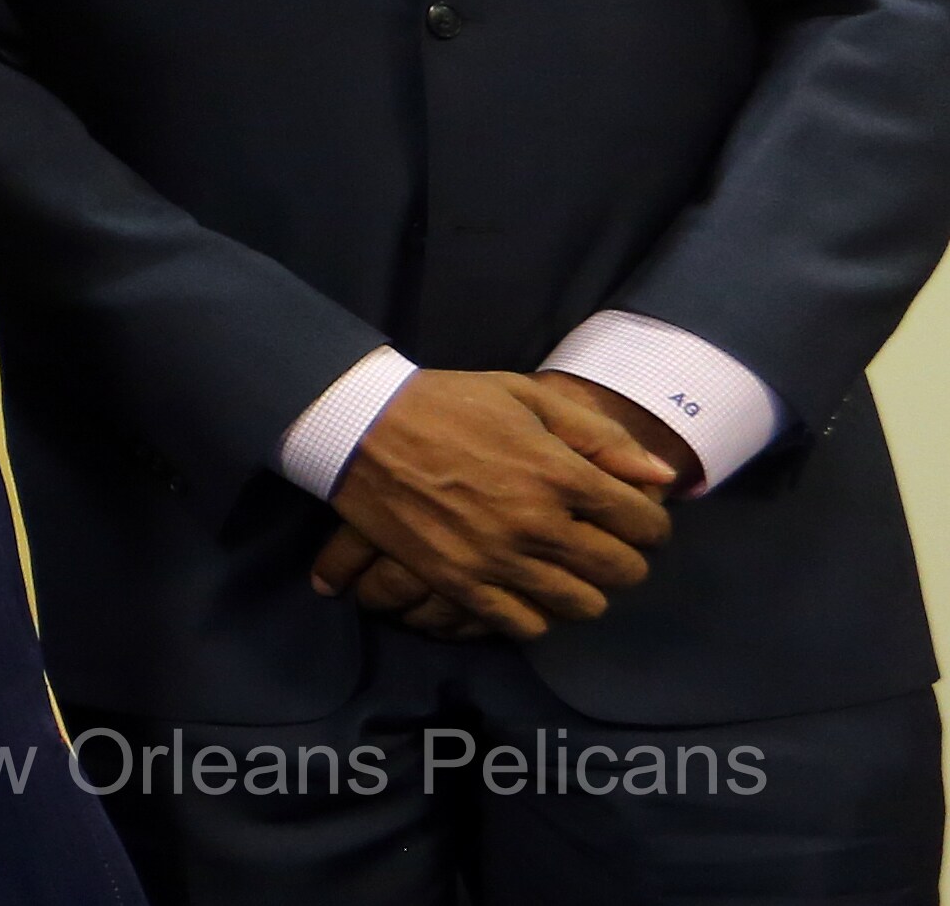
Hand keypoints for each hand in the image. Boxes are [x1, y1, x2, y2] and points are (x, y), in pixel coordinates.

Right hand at [318, 369, 675, 640]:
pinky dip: (538, 613)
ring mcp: (499, 560)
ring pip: (583, 605)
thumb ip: (599, 435)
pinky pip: (526, 626)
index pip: (645, 523)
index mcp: (561, 474)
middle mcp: (539, 524)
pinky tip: (528, 588)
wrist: (360, 427)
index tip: (633, 517)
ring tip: (566, 568)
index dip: (650, 522)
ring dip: (586, 588)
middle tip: (603, 543)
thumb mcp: (527, 396)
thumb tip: (661, 475)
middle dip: (625, 557)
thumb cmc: (448, 403)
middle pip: (623, 571)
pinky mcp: (460, 584)